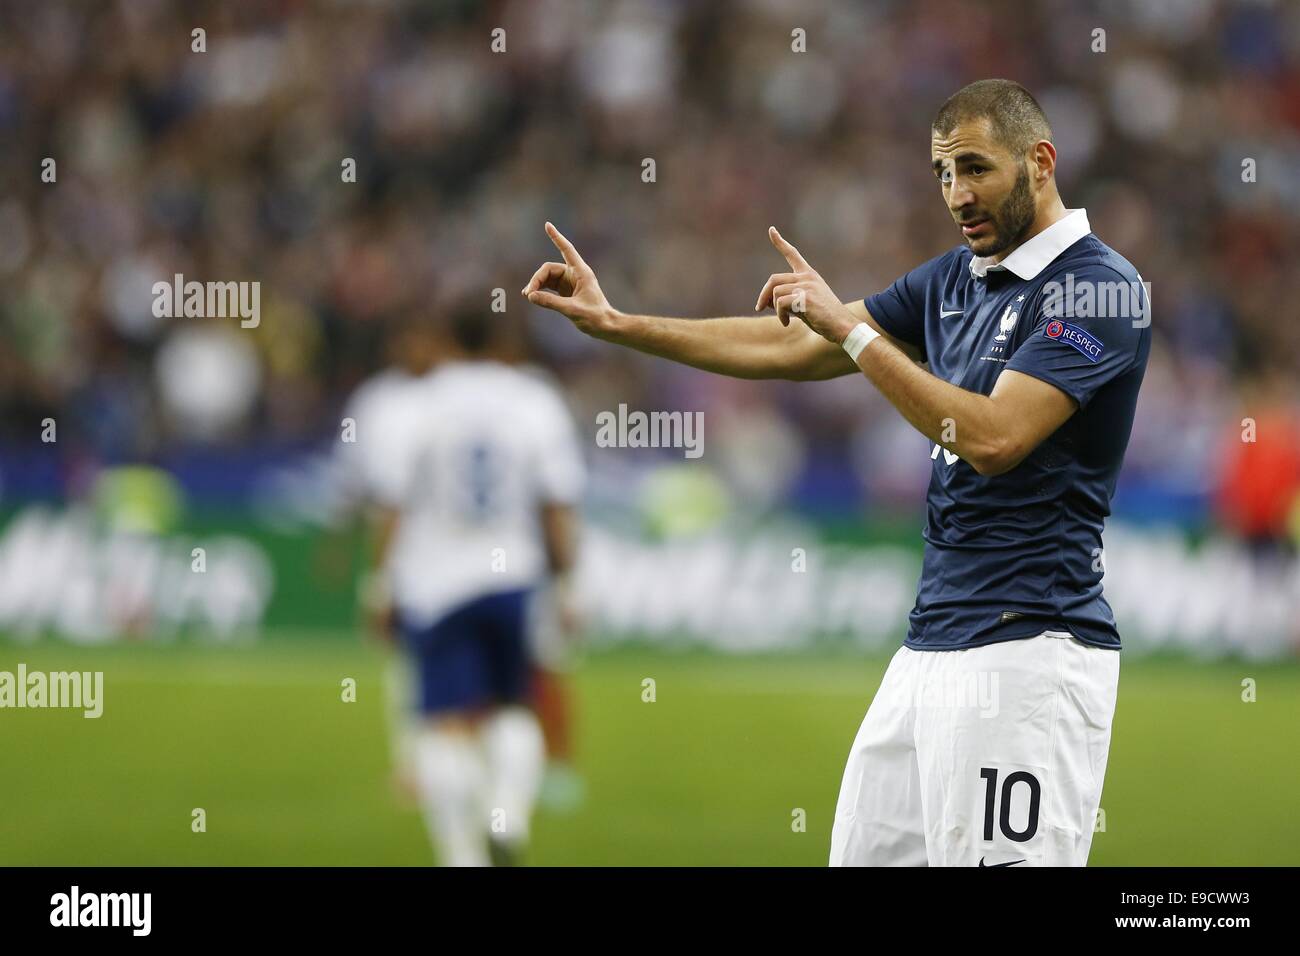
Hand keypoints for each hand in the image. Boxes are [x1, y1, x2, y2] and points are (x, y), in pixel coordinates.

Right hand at [523, 222, 616, 337]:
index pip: (567, 249)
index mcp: (581, 272)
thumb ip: (550, 302)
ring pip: (548, 278)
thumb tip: (530, 296)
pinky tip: (532, 297)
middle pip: (550, 269)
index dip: (557, 237)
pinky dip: (541, 291)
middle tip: (529, 293)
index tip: (547, 225)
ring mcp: (570, 283)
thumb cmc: (595, 317)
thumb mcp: (572, 310)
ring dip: (537, 285)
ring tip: (528, 296)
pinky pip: (550, 287)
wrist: (605, 326)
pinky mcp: (566, 292)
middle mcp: (575, 274)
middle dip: (537, 279)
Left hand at [754, 226, 857, 343]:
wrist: (842, 326)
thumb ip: (788, 298)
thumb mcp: (804, 303)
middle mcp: (807, 277)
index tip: (771, 230)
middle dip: (763, 295)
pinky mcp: (805, 297)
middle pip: (774, 280)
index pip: (792, 254)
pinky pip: (780, 303)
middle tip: (759, 308)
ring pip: (775, 292)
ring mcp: (807, 286)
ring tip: (785, 319)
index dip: (780, 242)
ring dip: (775, 309)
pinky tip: (787, 322)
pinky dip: (780, 315)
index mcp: (809, 275)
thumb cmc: (823, 317)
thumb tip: (765, 301)